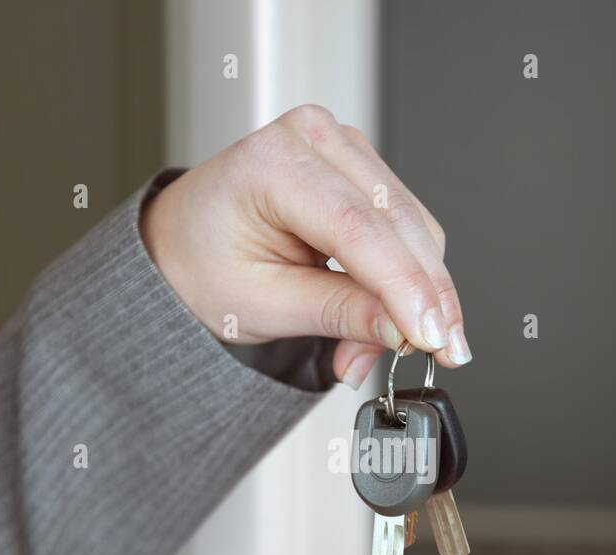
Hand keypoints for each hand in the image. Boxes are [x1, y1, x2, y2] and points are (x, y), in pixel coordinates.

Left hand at [139, 104, 470, 388]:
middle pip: (398, 224)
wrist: (182, 245)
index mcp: (272, 163)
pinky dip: (409, 276)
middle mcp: (313, 139)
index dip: (406, 287)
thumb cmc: (202, 264)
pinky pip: (407, 225)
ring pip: (414, 226)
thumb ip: (339, 314)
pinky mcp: (361, 169)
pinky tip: (393, 315)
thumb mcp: (264, 305)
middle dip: (423, 298)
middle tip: (430, 355)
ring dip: (418, 293)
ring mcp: (341, 148)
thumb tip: (402, 330)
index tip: (433, 337)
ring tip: (388, 345)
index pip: (359, 227)